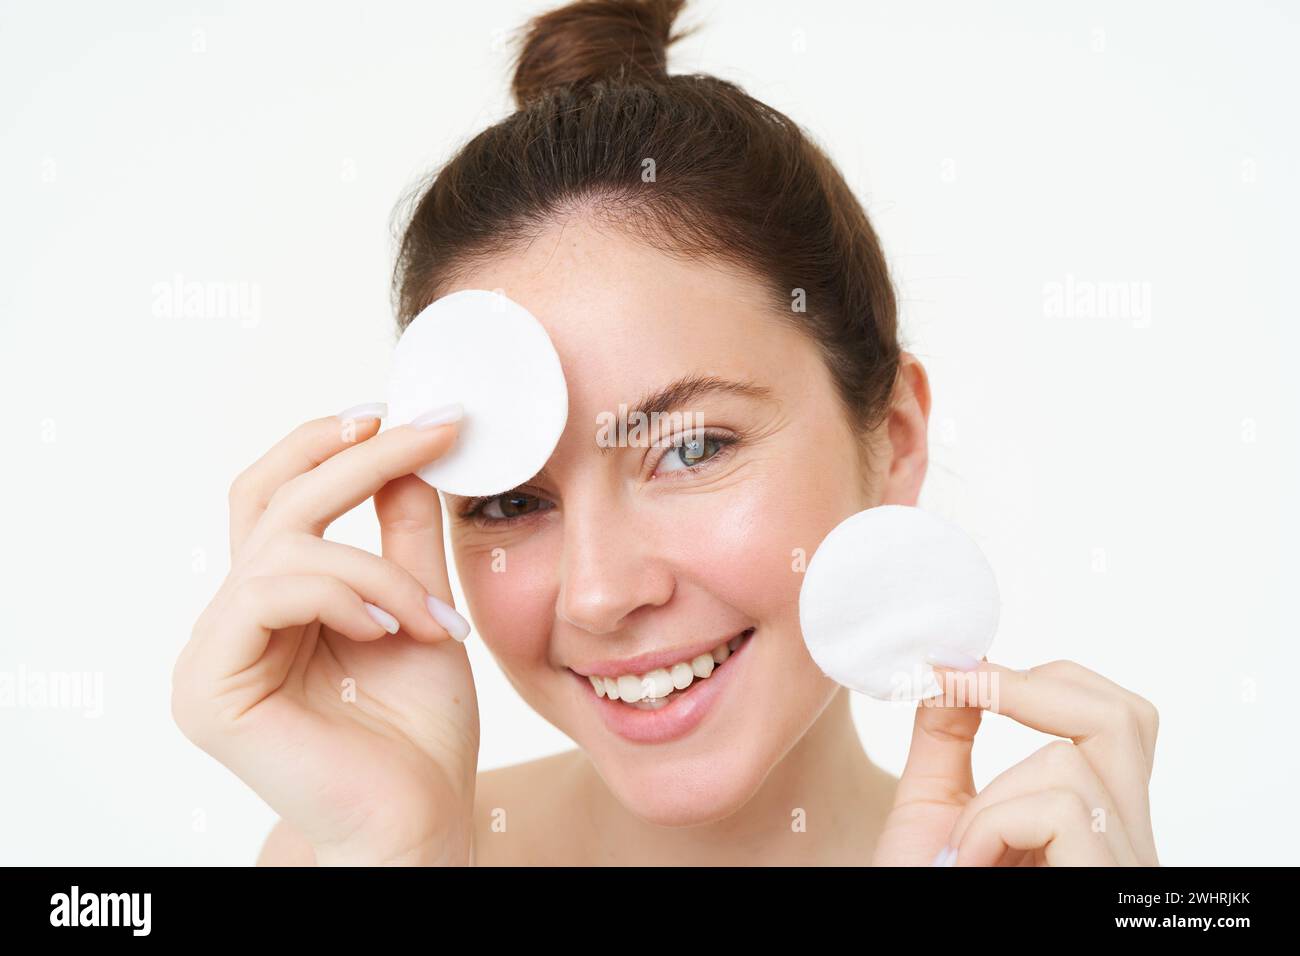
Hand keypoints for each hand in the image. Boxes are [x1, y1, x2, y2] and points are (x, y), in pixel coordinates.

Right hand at [171, 407, 478, 864]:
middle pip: (270, 499)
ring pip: (281, 546)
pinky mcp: (208, 687)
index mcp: (274, 602)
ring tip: (432, 620)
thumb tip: (405, 449)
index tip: (412, 414)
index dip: (333, 445)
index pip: (281, 497)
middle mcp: (233, 621)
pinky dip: (342, 596)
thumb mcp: (419, 605)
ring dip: (373, 567)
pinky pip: (268, 594)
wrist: (422, 819)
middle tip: (431, 431)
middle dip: (357, 457)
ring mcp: (213, 654)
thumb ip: (402, 534)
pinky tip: (390, 631)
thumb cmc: (419, 729)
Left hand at [870, 658, 1158, 865]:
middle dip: (1034, 688)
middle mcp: (1126, 844)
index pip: (1115, 719)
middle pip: (1125, 719)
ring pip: (1077, 764)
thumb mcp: (932, 807)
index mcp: (1095, 819)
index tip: (958, 669)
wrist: (906, 954)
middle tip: (964, 690)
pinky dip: (995, 825)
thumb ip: (948, 737)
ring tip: (963, 853)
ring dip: (992, 798)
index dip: (1042, 678)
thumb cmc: (926, 890)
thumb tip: (955, 663)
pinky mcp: (1105, 887)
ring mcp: (1123, 869)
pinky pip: (1064, 809)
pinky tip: (969, 867)